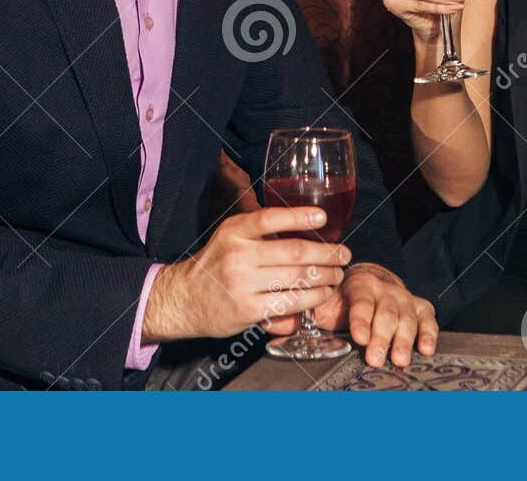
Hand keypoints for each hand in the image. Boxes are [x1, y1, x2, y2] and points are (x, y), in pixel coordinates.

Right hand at [138, 207, 349, 340]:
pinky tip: (322, 294)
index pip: (271, 218)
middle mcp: (238, 255)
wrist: (183, 299)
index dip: (300, 217)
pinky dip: (312, 299)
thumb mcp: (230, 238)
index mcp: (235, 231)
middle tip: (343, 254)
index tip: (323, 218)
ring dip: (325, 277)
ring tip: (337, 275)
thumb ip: (261, 231)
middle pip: (295, 252)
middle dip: (327, 254)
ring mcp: (243, 284)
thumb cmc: (215, 265)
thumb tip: (306, 225)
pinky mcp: (248, 310)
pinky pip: (289, 302)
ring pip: (297, 278)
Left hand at [309, 263, 437, 367]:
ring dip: (404, 339)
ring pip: (407, 317)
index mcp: (358, 285)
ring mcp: (404, 297)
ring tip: (399, 359)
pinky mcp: (420, 307)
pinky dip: (429, 333)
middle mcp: (384, 289)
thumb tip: (273, 324)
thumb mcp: (323, 303)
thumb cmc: (343, 300)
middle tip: (375, 358)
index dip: (361, 319)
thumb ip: (299, 315)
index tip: (358, 337)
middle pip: (386, 313)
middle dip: (381, 337)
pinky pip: (428, 318)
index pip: (362, 301)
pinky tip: (426, 349)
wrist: (371, 283)